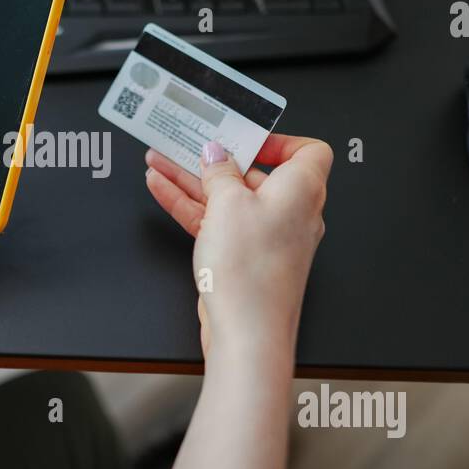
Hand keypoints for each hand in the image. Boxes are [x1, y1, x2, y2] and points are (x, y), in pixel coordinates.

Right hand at [144, 135, 332, 372]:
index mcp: (302, 190)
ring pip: (228, 198)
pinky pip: (217, 222)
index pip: (309, 151)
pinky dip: (191, 205)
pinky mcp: (243, 257)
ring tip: (159, 162)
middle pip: (255, 173)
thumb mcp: (227, 203)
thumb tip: (216, 153)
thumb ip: (219, 171)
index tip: (245, 135)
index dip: (279, 139)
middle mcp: (290, 212)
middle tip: (188, 143)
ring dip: (193, 179)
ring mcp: (266, 237)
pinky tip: (163, 190)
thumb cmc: (252, 274)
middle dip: (217, 158)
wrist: (247, 333)